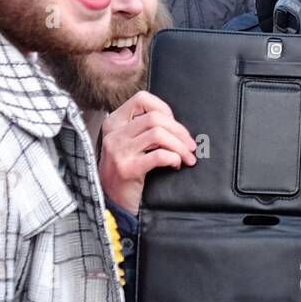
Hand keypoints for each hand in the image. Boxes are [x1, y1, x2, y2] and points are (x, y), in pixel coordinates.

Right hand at [98, 90, 196, 213]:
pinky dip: (174, 158)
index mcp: (114, 123)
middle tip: (190, 145)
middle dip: (179, 131)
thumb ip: (143, 130)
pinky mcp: (128, 168)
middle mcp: (114, 134)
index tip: (175, 125)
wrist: (110, 202)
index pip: (141, 99)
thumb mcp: (128, 145)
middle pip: (155, 118)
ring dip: (180, 146)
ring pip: (158, 134)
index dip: (164, 109)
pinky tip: (176, 165)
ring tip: (186, 157)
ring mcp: (119, 151)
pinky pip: (159, 155)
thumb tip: (175, 124)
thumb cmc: (125, 172)